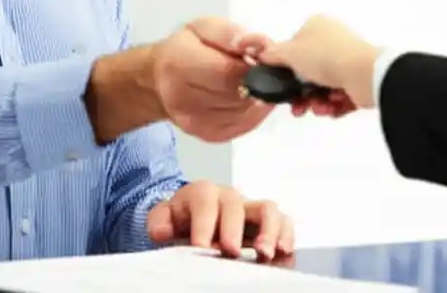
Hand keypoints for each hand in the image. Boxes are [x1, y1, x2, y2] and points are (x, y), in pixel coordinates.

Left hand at [147, 180, 293, 260]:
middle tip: (230, 251)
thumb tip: (162, 231)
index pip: (205, 204)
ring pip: (267, 209)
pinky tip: (284, 252)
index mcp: (203, 193)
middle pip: (236, 206)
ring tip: (265, 253)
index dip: (204, 225)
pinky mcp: (267, 222)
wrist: (196, 215)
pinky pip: (284, 221)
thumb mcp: (164, 217)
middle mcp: (230, 197)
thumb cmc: (183, 218)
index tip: (201, 247)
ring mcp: (251, 208)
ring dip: (268, 231)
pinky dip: (287, 235)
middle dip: (234, 229)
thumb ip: (159, 221)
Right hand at [153, 18, 272, 141]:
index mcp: (178, 65)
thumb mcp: (204, 27)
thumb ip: (231, 34)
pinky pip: (247, 124)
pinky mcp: (209, 135)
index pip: (228, 72)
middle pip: (239, 93)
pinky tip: (243, 95)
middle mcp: (182, 98)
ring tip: (243, 79)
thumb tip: (260, 46)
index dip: (252, 64)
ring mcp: (195, 122)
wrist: (159, 81)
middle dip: (256, 79)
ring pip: (246, 109)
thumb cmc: (184, 50)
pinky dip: (252, 109)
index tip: (259, 56)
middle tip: (252, 66)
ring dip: (255, 94)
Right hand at [238, 15, 380, 111]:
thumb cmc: (330, 56)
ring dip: (317, 102)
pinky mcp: (357, 81)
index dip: (285, 68)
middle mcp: (332, 42)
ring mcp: (346, 61)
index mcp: (316, 27)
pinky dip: (333, 105)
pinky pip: (338, 97)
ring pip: (322, 88)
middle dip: (301, 93)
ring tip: (319, 108)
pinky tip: (332, 107)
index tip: (280, 83)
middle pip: (307, 73)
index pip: (293, 48)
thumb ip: (272, 54)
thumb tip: (262, 55)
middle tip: (298, 105)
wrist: (364, 75)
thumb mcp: (290, 53)